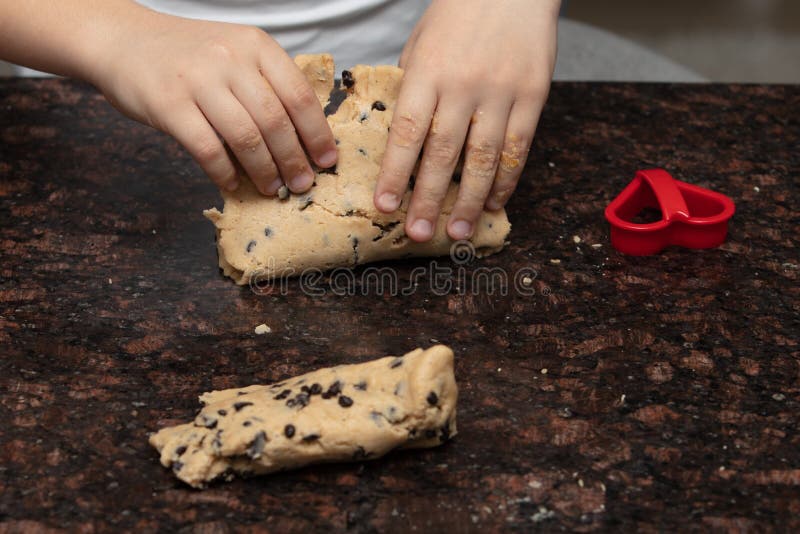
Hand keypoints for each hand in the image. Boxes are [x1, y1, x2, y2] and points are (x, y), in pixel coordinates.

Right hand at [93, 9, 336, 193]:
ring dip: (264, 171)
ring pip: (246, 138)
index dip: (317, 133)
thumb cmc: (190, 55)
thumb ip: (266, 84)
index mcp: (255, 46)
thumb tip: (304, 137)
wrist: (124, 40)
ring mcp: (198, 81)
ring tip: (271, 189)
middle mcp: (231, 59)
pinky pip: (208, 150)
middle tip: (302, 184)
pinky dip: (224, 173)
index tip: (327, 160)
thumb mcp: (236, 52)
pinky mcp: (169, 105)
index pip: (299, 94)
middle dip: (294, 160)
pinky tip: (231, 183)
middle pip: (276, 121)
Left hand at [373, 0, 559, 240]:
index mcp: (428, 71)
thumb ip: (413, 89)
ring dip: (469, 200)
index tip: (384, 206)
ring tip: (458, 231)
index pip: (407, 132)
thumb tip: (406, 138)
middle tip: (418, 234)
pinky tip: (494, 202)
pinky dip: (506, 179)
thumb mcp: (421, 43)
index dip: (395, 174)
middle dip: (428, 199)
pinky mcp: (534, 94)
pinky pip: (518, 146)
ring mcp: (502, 91)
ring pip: (484, 158)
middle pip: (443, 153)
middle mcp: (464, 85)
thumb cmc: (458, 12)